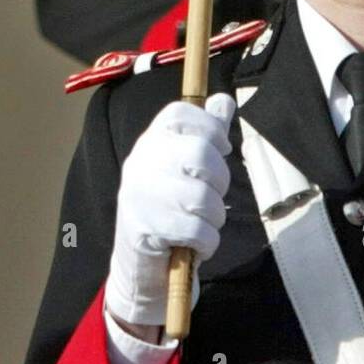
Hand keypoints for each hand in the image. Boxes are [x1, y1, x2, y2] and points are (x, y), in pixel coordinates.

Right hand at [104, 93, 235, 328]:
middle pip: (201, 154)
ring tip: (202, 224)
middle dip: (220, 181)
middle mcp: (141, 161)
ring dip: (214, 218)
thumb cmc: (170, 208)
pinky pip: (198, 231)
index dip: (210, 128)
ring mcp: (140, 195)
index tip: (221, 149)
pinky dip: (207, 243)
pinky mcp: (144, 229)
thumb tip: (224, 100)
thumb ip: (206, 133)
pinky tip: (197, 244)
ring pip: (204, 197)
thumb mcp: (185, 168)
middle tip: (212, 196)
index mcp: (151, 140)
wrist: (140, 264)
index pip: (181, 113)